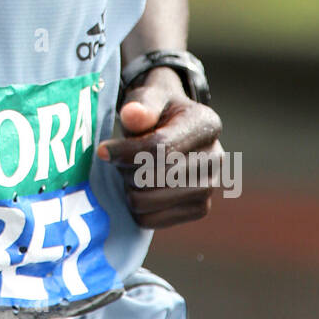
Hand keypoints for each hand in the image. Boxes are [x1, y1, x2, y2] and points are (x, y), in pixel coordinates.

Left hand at [96, 68, 223, 227]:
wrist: (170, 127)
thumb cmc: (156, 111)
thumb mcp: (147, 98)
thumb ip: (141, 105)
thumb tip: (132, 115)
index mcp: (206, 124)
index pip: (161, 148)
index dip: (126, 152)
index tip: (103, 151)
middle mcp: (215, 157)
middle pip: (154, 177)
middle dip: (127, 169)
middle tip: (121, 160)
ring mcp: (210, 186)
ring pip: (149, 201)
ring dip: (130, 188)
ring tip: (132, 172)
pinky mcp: (199, 209)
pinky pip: (152, 221)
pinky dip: (136, 208)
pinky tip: (140, 189)